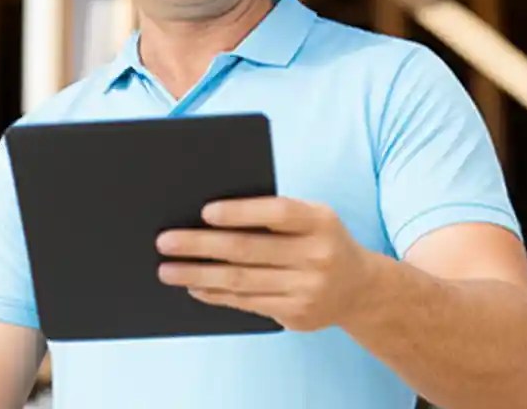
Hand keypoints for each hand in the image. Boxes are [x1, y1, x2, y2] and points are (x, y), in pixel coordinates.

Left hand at [156, 197, 377, 331]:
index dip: (240, 212)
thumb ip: (273, 214)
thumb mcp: (311, 218)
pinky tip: (193, 286)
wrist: (360, 289)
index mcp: (319, 221)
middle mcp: (318, 255)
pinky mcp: (297, 314)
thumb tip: (208, 216)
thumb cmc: (320, 241)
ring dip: (198, 275)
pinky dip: (215, 294)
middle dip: (200, 245)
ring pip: (241, 281)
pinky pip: (246, 303)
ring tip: (167, 269)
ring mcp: (308, 288)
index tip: (204, 213)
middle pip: (249, 249)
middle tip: (165, 242)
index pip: (277, 213)